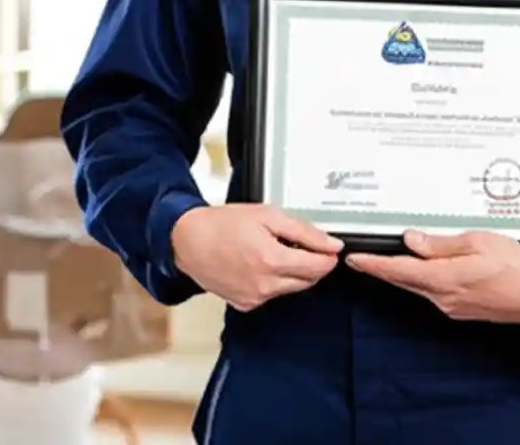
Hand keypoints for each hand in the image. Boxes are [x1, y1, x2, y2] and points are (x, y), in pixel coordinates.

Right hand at [171, 204, 342, 311]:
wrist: (187, 241)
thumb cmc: (221, 225)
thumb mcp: (266, 215)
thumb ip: (304, 231)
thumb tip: (332, 245)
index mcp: (273, 260)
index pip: (320, 267)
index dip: (327, 255)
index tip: (326, 247)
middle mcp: (266, 285)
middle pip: (309, 280)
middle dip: (309, 263)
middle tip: (294, 244)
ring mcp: (255, 298)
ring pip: (291, 288)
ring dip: (290, 272)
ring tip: (270, 251)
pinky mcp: (246, 304)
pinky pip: (272, 295)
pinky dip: (272, 282)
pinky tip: (256, 265)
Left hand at [345, 230, 519, 323]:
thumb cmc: (518, 267)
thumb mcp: (477, 243)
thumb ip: (440, 244)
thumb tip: (411, 240)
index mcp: (443, 279)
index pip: (397, 270)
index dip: (372, 264)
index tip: (353, 259)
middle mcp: (443, 297)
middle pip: (403, 280)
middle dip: (381, 268)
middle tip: (360, 258)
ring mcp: (453, 306)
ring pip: (418, 286)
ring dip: (402, 274)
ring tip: (387, 259)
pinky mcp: (464, 309)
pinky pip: (435, 292)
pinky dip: (424, 280)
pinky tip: (425, 270)